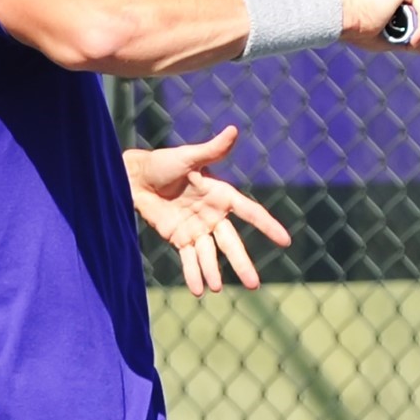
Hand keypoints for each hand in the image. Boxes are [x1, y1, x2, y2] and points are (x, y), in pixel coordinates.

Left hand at [124, 126, 292, 295]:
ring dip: (213, 272)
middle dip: (241, 263)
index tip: (285, 240)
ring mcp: (197, 229)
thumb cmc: (163, 162)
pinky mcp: (179, 238)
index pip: (249, 212)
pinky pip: (189, 259)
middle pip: (231, 243)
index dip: (267, 225)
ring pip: (210, 255)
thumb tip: (234, 130)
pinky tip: (198, 289)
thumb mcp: (188, 156)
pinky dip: (193, 274)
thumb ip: (212, 150)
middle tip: (253, 285)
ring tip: (216, 288)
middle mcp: (212, 215)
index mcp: (221, 194)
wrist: (135, 178)